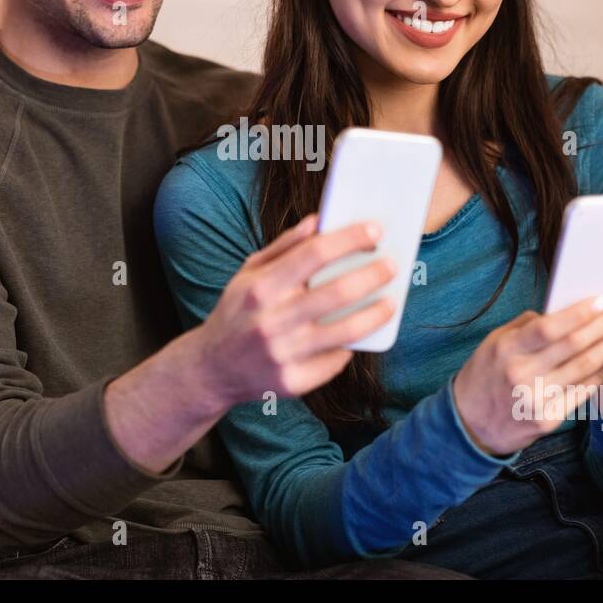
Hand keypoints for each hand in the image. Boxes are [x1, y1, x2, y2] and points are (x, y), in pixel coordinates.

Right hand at [193, 214, 395, 407]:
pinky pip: (335, 360)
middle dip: (373, 275)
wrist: (211, 369)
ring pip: (347, 331)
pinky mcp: (293, 382)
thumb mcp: (248, 273)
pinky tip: (358, 333)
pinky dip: (350, 345)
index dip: (350, 239)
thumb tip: (319, 220)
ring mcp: (283, 355)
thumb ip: (284, 246)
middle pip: (337, 292)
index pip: (314, 254)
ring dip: (377, 314)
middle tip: (391, 265)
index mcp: (260, 287)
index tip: (375, 230)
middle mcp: (271, 321)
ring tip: (390, 303)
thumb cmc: (237, 312)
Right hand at [452, 295, 602, 456]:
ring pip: (584, 368)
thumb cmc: (483, 376)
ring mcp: (536, 399)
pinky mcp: (548, 420)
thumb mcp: (494, 343)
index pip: (549, 328)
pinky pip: (583, 392)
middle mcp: (522, 374)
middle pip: (574, 346)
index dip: (580, 313)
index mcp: (507, 349)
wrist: (469, 425)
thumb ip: (525, 327)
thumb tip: (561, 312)